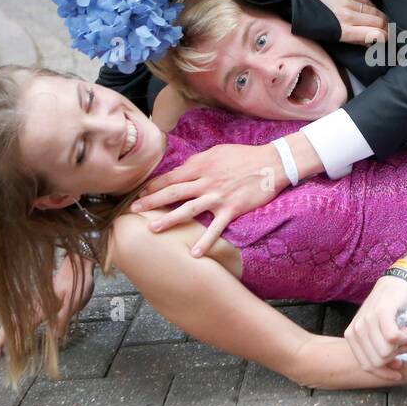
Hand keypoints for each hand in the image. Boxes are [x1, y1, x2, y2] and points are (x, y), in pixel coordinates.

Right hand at [0, 254, 94, 362]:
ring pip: (14, 320)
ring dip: (5, 334)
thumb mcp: (75, 300)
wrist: (78, 264)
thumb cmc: (78, 283)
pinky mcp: (39, 301)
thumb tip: (54, 335)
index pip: (17, 328)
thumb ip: (64, 316)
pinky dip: (14, 325)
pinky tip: (13, 332)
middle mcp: (33, 306)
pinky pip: (21, 315)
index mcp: (39, 308)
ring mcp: (35, 303)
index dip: (3, 342)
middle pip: (10, 325)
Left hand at [130, 144, 284, 255]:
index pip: (172, 177)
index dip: (154, 185)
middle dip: (151, 202)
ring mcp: (218, 196)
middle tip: (133, 211)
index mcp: (201, 166)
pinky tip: (194, 253)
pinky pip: (216, 228)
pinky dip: (205, 241)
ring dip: (169, 220)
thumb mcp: (217, 152)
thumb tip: (182, 170)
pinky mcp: (232, 209)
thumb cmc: (244, 156)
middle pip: (173, 192)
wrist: (272, 163)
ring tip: (153, 229)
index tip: (141, 194)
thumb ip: (199, 162)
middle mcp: (206, 182)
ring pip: (188, 209)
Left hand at [307, 0, 388, 45]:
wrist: (295, 5)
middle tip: (388, 31)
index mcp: (344, 31)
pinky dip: (372, 7)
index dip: (385, 38)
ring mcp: (347, 1)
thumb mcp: (331, 39)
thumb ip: (353, 39)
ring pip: (375, 10)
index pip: (376, 34)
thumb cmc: (312, 27)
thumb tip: (371, 40)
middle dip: (386, 28)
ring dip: (381, 17)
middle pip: (379, 21)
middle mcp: (348, 16)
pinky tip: (371, 11)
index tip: (387, 40)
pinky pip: (366, 0)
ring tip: (383, 22)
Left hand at [344, 275, 406, 380]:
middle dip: (395, 358)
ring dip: (401, 347)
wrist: (395, 284)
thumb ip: (378, 350)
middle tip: (404, 348)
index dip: (384, 373)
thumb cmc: (387, 310)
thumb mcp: (376, 331)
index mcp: (352, 336)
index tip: (397, 372)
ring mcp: (368, 320)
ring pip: (385, 352)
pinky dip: (403, 338)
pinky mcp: (381, 313)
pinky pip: (392, 338)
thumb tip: (391, 371)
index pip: (366, 365)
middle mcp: (357, 329)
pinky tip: (406, 330)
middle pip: (377, 361)